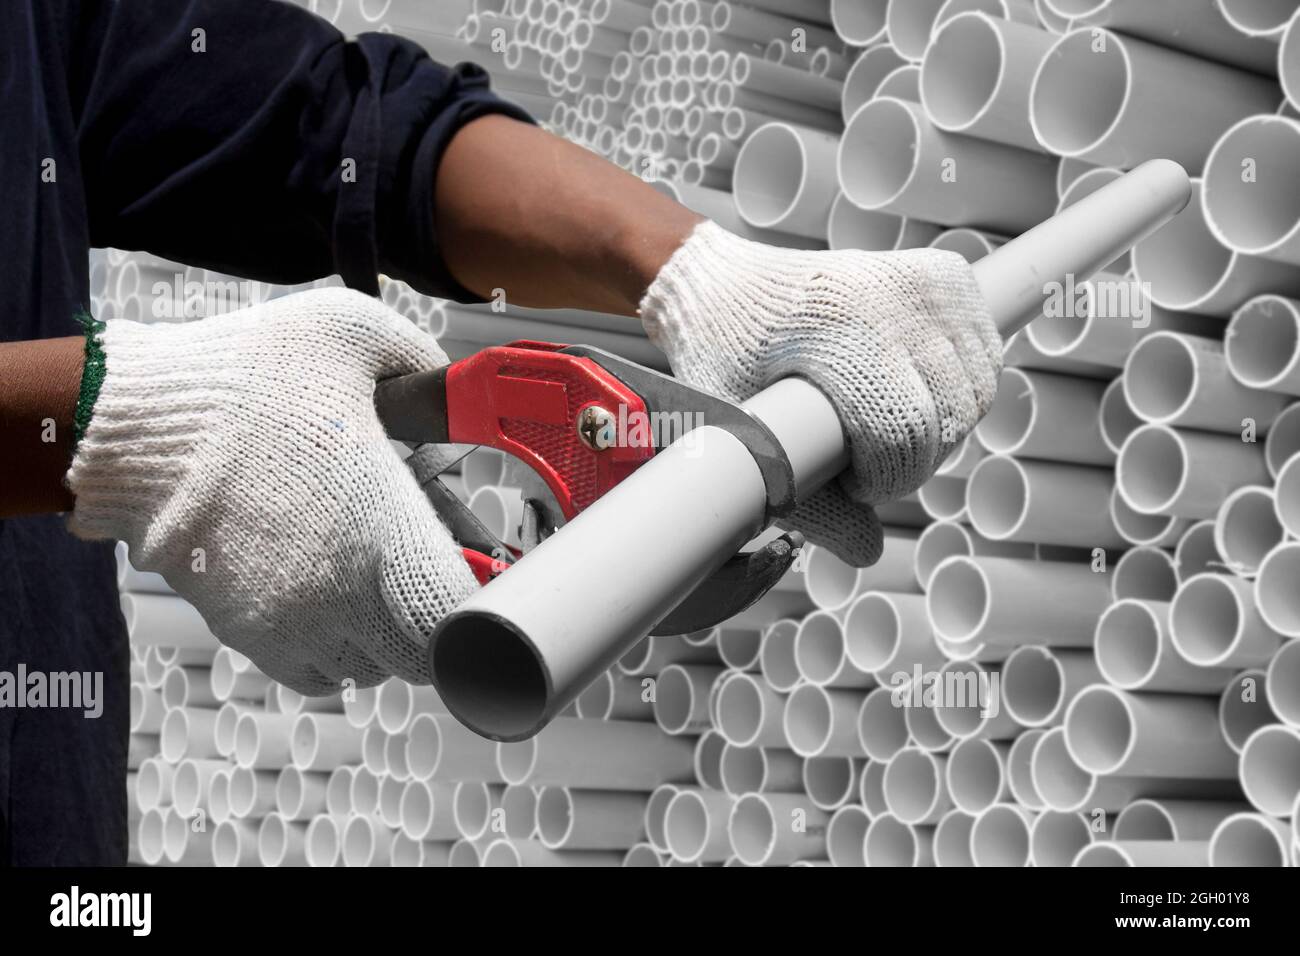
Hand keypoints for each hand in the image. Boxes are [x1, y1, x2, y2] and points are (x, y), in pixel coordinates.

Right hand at [67, 289, 477, 692]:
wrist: (128, 419)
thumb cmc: (241, 376)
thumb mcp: (355, 332)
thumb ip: (425, 365)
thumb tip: (461, 391)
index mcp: (382, 530)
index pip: (460, 618)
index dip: (483, 601)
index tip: (487, 571)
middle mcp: (340, 595)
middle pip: (420, 656)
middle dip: (439, 619)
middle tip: (437, 571)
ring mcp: (288, 621)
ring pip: (367, 667)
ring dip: (385, 634)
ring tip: (380, 576)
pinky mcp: (244, 630)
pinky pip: (313, 672)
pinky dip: (335, 647)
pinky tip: (332, 592)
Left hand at [639, 222, 1001, 566]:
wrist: (721, 288)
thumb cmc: (721, 362)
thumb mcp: (745, 437)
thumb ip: (805, 503)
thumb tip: (867, 551)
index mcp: (840, 330)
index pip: (904, 436)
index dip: (883, 481)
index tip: (850, 484)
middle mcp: (892, 296)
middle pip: (947, 420)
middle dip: (911, 462)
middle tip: (865, 462)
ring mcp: (925, 280)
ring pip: (974, 392)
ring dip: (941, 431)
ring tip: (886, 432)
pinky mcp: (944, 273)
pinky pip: (985, 355)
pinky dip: (961, 389)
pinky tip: (917, 398)